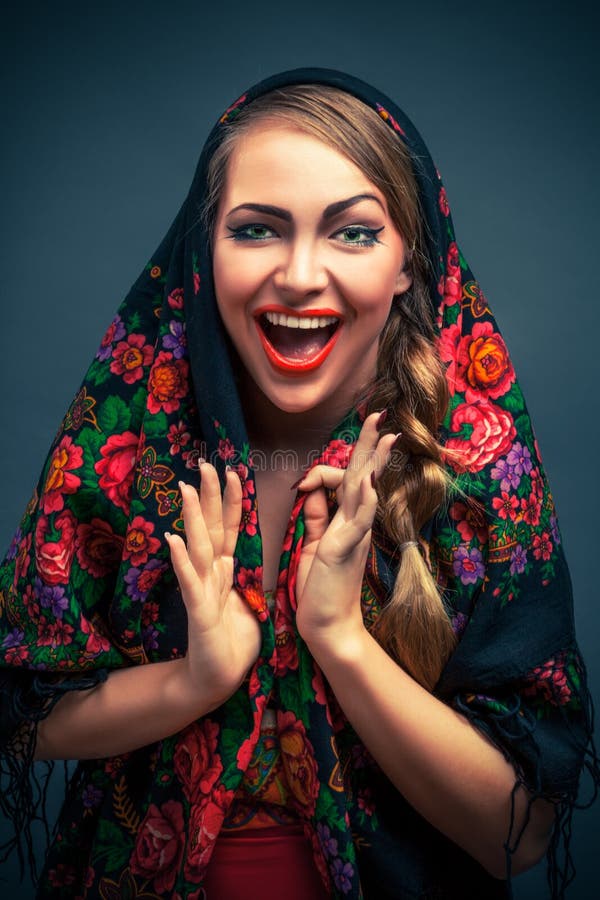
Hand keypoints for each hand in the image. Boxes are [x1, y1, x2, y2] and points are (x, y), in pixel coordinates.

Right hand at [166, 464, 260, 709]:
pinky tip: (173, 541)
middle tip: (205, 463)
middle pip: (210, 527)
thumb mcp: (252, 602)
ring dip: (192, 518)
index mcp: (226, 569)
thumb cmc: (236, 640)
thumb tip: (257, 558)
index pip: (229, 527)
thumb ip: (249, 578)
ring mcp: (202, 590)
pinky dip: (182, 561)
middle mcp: (211, 573)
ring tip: (186, 490)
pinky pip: (190, 582)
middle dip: (208, 496)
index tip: (234, 470)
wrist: (219, 677)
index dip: (231, 500)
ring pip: (198, 547)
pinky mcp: (198, 611)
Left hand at [295, 413, 397, 649]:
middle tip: (381, 418)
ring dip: (374, 462)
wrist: (328, 627)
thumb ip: (317, 516)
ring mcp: (354, 536)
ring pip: (365, 491)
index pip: (345, 482)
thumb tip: (312, 489)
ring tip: (384, 436)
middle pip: (364, 475)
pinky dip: (366, 501)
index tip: (302, 481)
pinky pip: (359, 521)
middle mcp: (355, 524)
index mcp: (347, 521)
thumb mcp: (316, 544)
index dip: (324, 471)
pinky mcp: (345, 550)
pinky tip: (371, 483)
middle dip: (370, 445)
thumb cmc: (320, 588)